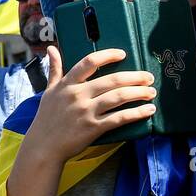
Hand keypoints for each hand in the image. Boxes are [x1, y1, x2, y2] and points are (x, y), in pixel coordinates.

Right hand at [30, 46, 155, 160]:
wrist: (43, 146)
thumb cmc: (46, 117)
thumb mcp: (49, 91)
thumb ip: (54, 69)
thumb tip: (51, 48)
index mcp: (67, 84)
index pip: (89, 63)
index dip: (107, 55)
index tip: (123, 54)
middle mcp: (77, 95)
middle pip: (111, 80)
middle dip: (134, 77)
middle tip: (148, 77)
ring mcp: (86, 112)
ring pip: (118, 97)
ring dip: (139, 93)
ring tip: (151, 92)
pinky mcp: (93, 128)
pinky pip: (119, 118)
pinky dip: (136, 113)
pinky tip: (148, 110)